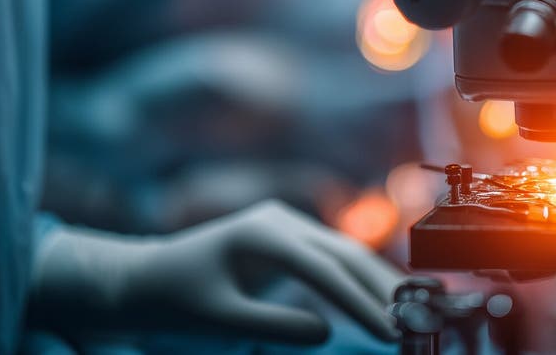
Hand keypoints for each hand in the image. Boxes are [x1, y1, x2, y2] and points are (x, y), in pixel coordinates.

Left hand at [30, 200, 402, 345]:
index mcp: (262, 233)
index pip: (323, 269)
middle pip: (342, 252)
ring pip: (340, 252)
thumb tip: (328, 330)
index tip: (389, 333)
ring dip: (372, 282)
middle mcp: (278, 222)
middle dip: (380, 288)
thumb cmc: (174, 303)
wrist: (139, 282)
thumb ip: (274, 326)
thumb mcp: (219, 322)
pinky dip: (352, 281)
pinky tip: (376, 301)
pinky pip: (327, 260)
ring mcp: (281, 227)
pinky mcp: (282, 242)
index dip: (360, 301)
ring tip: (408, 314)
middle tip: (416, 323)